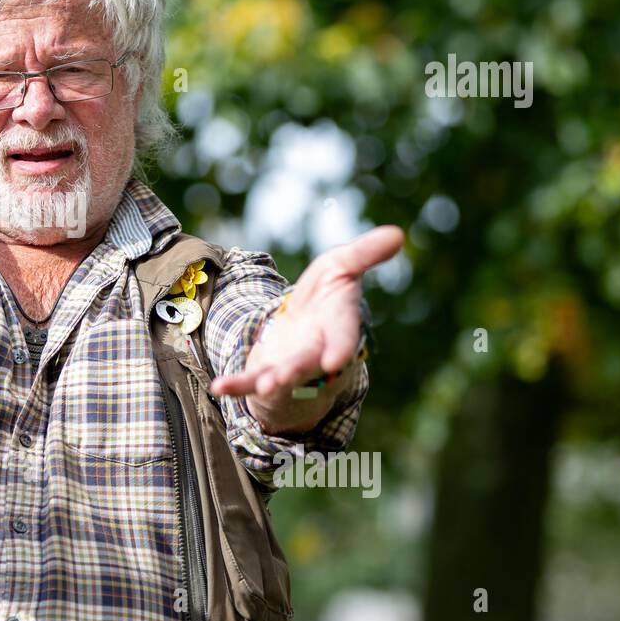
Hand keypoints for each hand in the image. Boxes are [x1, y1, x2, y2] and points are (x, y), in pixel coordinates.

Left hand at [210, 225, 404, 400]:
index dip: (342, 346)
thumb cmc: (327, 296)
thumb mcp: (342, 267)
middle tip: (285, 378)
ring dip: (273, 381)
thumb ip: (366, 254)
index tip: (337, 359)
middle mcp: (318, 351)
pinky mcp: (266, 371)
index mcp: (339, 326)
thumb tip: (399, 233)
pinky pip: (250, 381)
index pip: (344, 336)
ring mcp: (292, 366)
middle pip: (310, 362)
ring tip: (265, 386)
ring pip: (284, 376)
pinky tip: (220, 387)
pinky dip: (237, 385)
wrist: (306, 327)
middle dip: (300, 369)